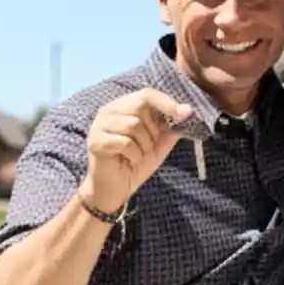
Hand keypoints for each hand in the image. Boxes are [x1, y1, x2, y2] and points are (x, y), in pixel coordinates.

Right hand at [79, 89, 193, 212]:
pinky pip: (124, 142)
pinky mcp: (95, 141)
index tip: (187, 113)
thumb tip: (188, 114)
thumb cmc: (135, 163)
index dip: (168, 103)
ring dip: (144, 145)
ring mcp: (99, 125)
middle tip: (150, 146)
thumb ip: (170, 129)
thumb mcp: (158, 145)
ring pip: (133, 125)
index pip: (147, 94)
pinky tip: (129, 161)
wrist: (116, 189)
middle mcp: (109, 111)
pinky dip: (134, 155)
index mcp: (124, 107)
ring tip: (138, 156)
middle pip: (140, 106)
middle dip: (153, 129)